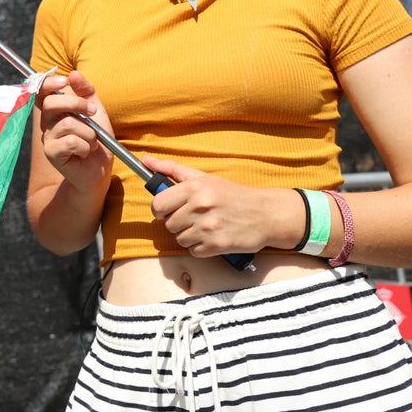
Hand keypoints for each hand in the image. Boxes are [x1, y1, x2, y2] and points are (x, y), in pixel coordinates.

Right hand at [35, 71, 114, 194]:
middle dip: (77, 104)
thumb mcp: (96, 111)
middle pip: (52, 103)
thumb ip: (86, 91)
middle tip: (93, 112)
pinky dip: (86, 146)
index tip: (65, 81)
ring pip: (68, 124)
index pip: (41, 91)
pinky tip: (85, 153)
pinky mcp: (52, 154)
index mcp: (55, 110)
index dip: (48, 82)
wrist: (100, 169)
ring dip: (89, 133)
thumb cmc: (97, 140)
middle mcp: (47, 123)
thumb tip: (74, 73)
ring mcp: (48, 138)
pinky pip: (71, 142)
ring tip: (92, 142)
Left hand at [145, 156, 285, 256]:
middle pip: (168, 224)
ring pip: (179, 239)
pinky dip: (200, 247)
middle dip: (177, 222)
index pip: (158, 205)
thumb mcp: (205, 177)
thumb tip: (146, 160)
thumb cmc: (233, 195)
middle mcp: (200, 207)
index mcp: (195, 188)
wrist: (266, 214)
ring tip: (205, 226)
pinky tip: (212, 237)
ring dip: (189, 235)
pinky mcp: (216, 246)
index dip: (161, 209)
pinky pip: (193, 251)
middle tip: (194, 217)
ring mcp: (208, 228)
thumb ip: (172, 169)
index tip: (169, 209)